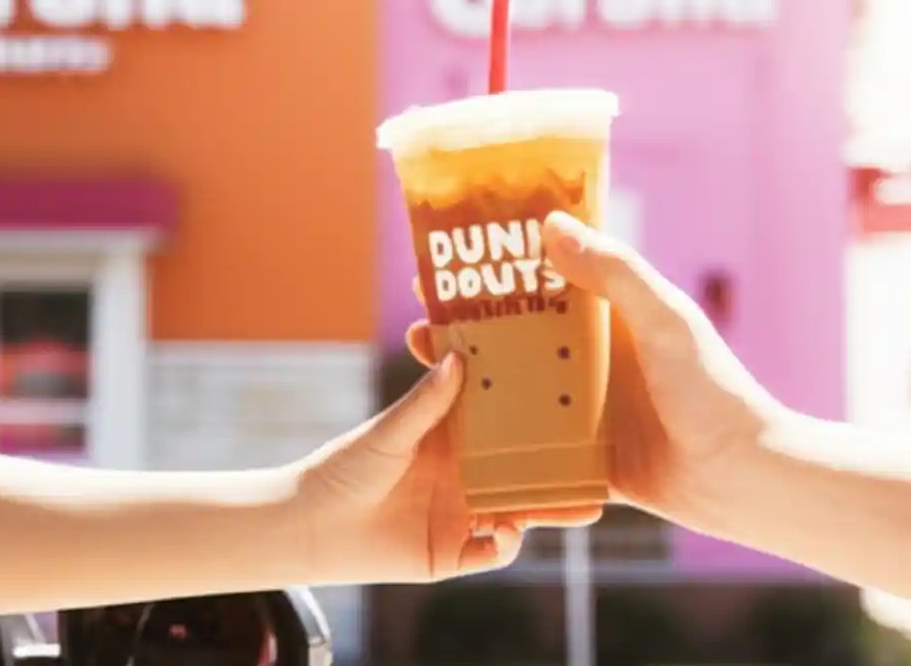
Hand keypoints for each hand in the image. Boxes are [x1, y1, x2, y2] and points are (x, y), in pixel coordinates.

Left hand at [290, 354, 600, 584]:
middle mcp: (468, 474)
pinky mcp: (454, 552)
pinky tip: (508, 534)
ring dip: (549, 509)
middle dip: (560, 465)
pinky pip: (493, 552)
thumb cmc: (346, 467)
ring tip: (583, 504)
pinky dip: (505, 546)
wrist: (311, 525)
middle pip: (525, 468)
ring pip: (520, 511)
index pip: (507, 422)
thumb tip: (459, 357)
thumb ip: (426, 403)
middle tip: (599, 457)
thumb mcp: (389, 431)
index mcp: (456, 438)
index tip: (571, 394)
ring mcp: (464, 514)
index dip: (537, 412)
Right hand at [405, 212, 785, 530]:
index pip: (548, 276)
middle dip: (469, 320)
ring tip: (426, 359)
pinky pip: (527, 439)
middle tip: (423, 311)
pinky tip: (451, 428)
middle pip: (517, 330)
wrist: (741, 478)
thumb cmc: (713, 391)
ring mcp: (583, 406)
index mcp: (611, 317)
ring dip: (470, 372)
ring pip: (513, 384)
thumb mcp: (664, 320)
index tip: (458, 251)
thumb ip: (613, 272)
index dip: (502, 263)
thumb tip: (549, 225)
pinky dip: (492, 432)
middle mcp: (592, 357)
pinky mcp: (579, 454)